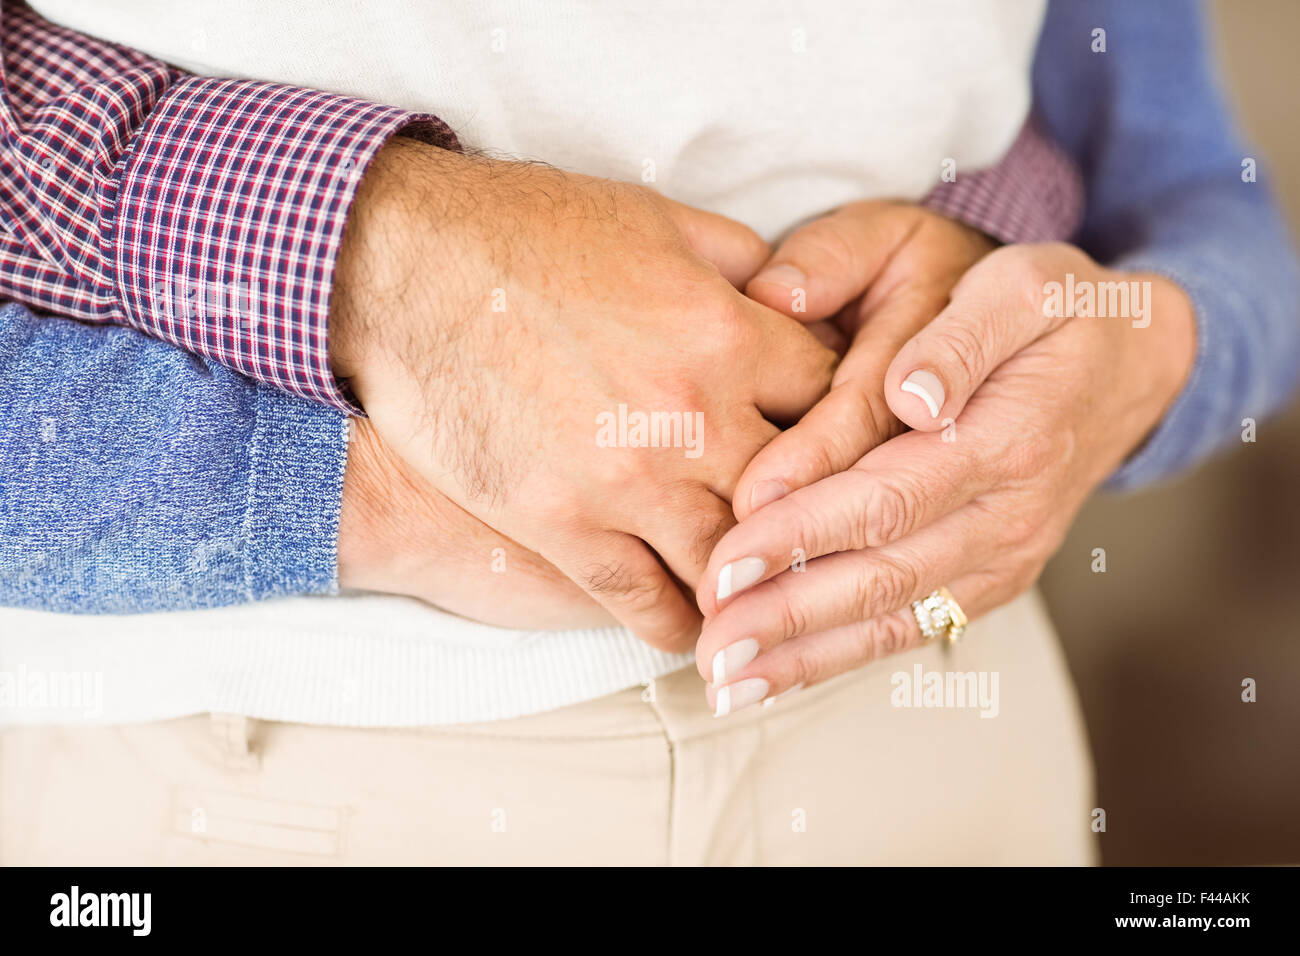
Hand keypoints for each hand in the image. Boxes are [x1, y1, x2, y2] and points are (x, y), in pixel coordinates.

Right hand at [331, 139, 836, 651]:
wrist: (406, 269)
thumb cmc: (529, 232)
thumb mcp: (655, 218)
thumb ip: (738, 260)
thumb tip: (787, 290)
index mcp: (725, 334)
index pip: (827, 394)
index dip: (835, 412)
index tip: (825, 432)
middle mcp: (690, 417)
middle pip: (794, 489)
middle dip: (811, 504)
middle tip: (818, 522)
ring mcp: (625, 482)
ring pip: (729, 558)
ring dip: (753, 576)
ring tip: (766, 589)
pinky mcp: (562, 527)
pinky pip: (643, 602)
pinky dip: (680, 622)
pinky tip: (696, 627)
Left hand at [694, 244, 1196, 713]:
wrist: (1130, 362)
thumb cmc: (1057, 310)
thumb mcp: (1021, 287)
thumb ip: (962, 337)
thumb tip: (910, 394)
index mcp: (1007, 439)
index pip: (888, 497)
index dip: (803, 531)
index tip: (727, 557)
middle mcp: (1009, 515)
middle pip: (882, 575)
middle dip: (786, 613)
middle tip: (710, 643)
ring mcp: (1004, 558)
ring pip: (891, 617)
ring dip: (804, 654)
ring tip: (726, 682)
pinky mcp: (991, 579)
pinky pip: (911, 628)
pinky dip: (840, 657)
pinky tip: (778, 677)